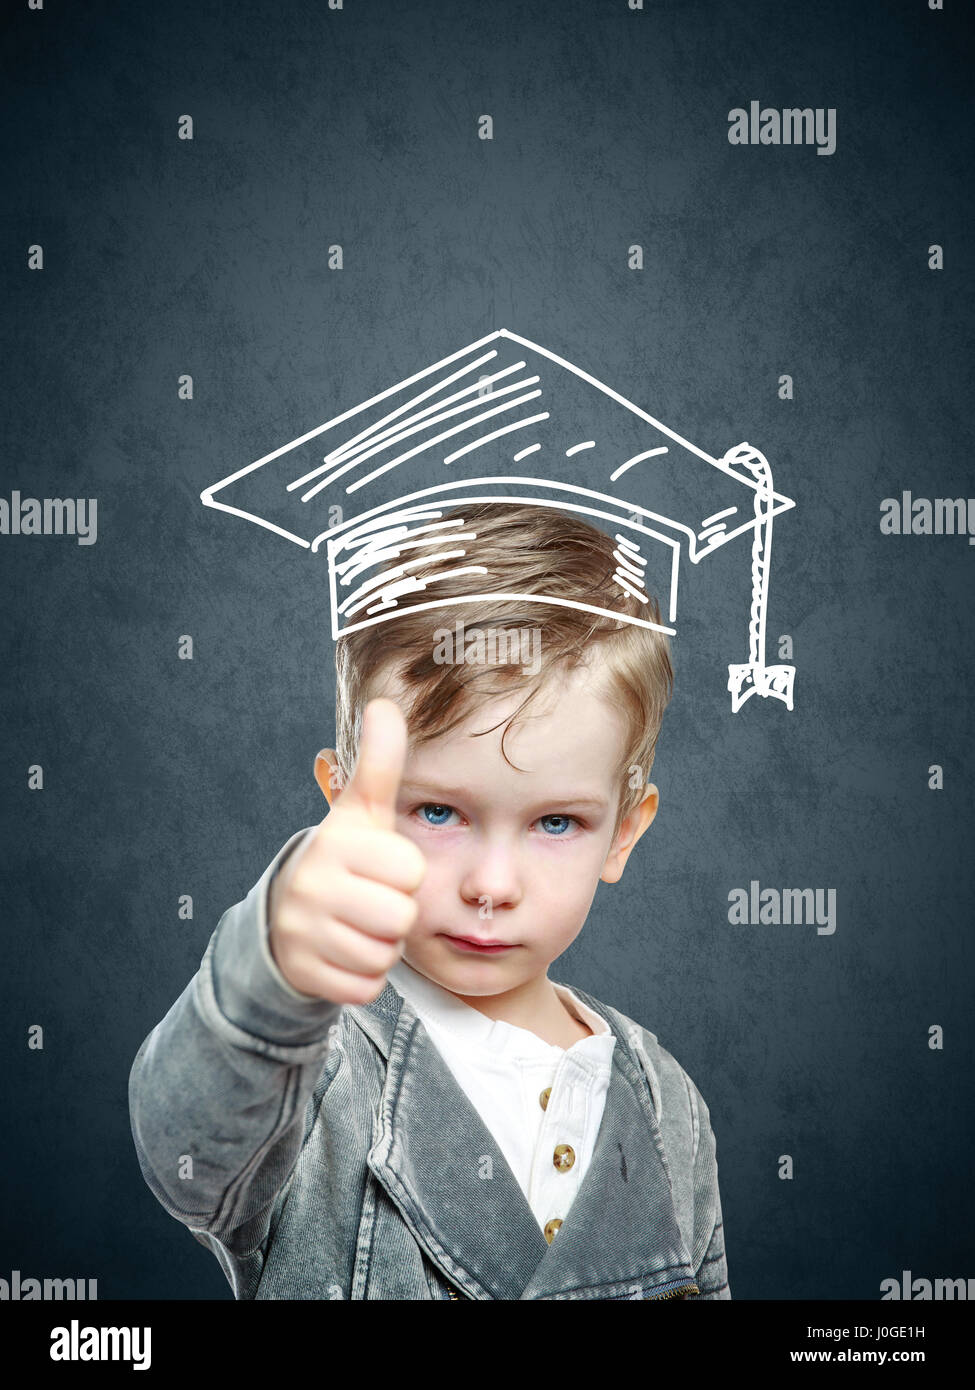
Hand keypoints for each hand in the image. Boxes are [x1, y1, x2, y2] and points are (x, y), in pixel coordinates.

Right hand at [268, 699, 426, 1003]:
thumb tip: (385, 705)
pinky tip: (343, 953)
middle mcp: (313, 885)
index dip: (405, 873)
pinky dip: (362, 976)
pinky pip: (366, 987)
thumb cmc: (344, 859)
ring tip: (357, 926)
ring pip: (383, 955)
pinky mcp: (304, 974)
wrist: (286, 917)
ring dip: (380, 946)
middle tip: (371, 902)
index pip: (411, 870)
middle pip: (400, 917)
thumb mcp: (361, 811)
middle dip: (395, 915)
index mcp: (335, 843)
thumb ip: (379, 762)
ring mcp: (303, 932)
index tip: (379, 868)